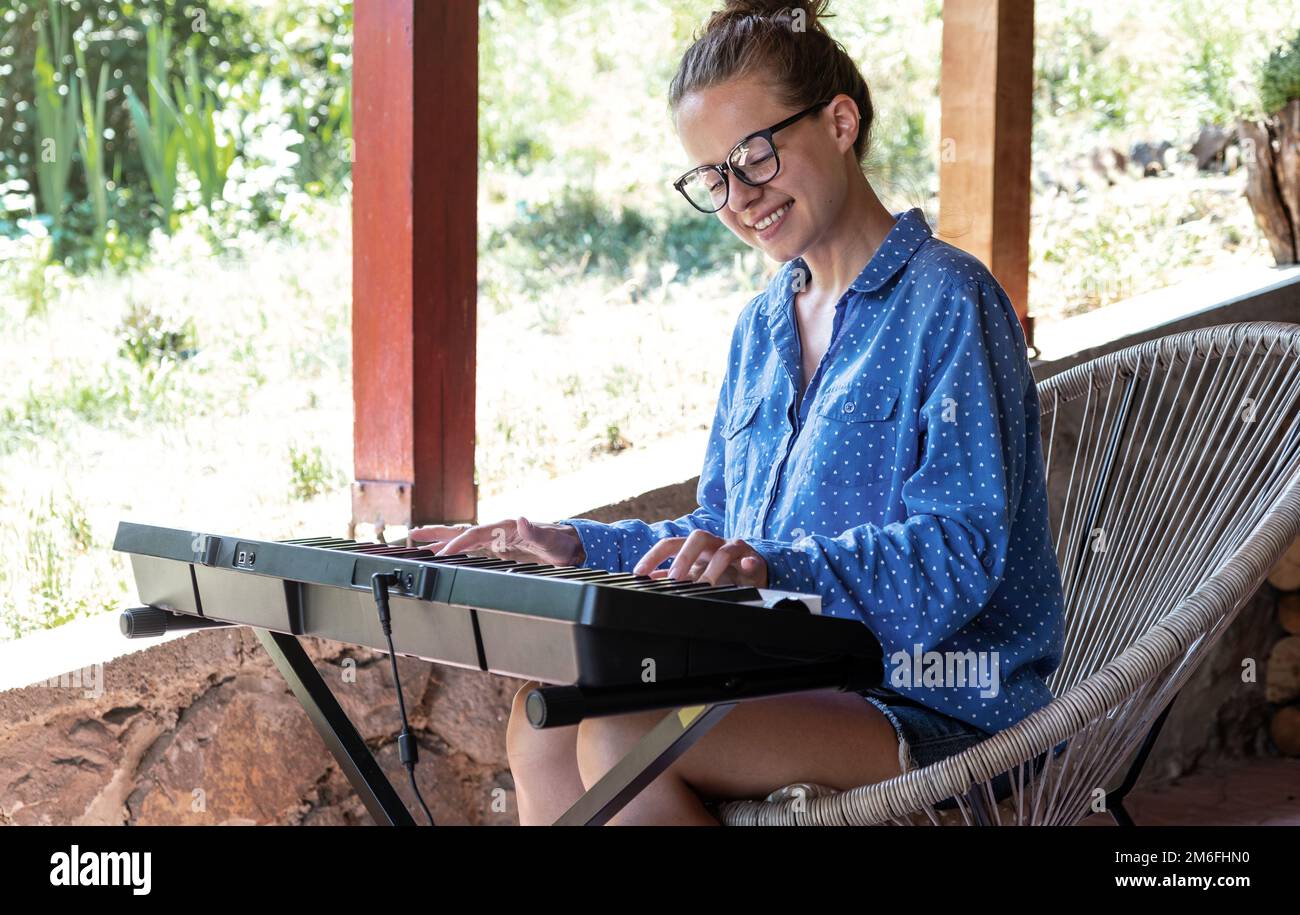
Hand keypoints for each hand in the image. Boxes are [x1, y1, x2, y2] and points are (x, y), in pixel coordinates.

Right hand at [410, 516, 584, 565]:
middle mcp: (497, 529)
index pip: (473, 535)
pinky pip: (472, 546)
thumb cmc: (559, 542)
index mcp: (504, 527)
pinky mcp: (498, 544)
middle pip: (461, 530)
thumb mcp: (550, 539)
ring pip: (463, 537)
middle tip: (413, 535)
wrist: (569, 544)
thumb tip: (521, 519)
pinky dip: (456, 548)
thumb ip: (535, 530)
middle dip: (437, 533)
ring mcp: (496, 536)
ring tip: (420, 545)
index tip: (439, 553)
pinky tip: (446, 553)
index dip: (456, 544)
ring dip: (442, 541)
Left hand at [633, 530, 767, 587]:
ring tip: (706, 584)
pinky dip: (749, 563)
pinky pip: (752, 560)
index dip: (653, 556)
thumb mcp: (694, 572)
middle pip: (697, 538)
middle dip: (684, 557)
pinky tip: (746, 566)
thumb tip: (648, 579)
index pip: (670, 545)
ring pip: (724, 551)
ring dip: (713, 568)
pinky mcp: (753, 560)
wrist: (753, 570)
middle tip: (674, 578)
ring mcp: (734, 550)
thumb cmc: (720, 570)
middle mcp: (713, 544)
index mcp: (695, 547)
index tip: (639, 573)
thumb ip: (673, 576)